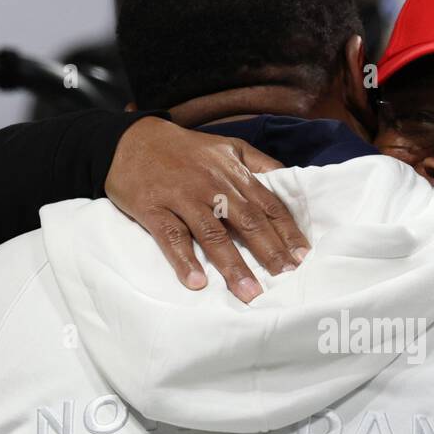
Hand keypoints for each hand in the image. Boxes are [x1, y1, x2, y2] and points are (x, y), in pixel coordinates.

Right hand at [104, 117, 309, 302]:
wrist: (131, 140)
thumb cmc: (186, 150)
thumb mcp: (228, 146)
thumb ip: (259, 164)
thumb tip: (289, 182)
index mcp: (234, 174)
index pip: (269, 206)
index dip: (287, 232)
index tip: (302, 257)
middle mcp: (213, 186)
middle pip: (248, 222)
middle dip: (270, 253)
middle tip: (286, 280)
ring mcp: (183, 198)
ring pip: (213, 234)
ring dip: (233, 266)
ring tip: (249, 293)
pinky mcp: (153, 209)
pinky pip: (171, 237)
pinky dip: (184, 260)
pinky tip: (196, 283)